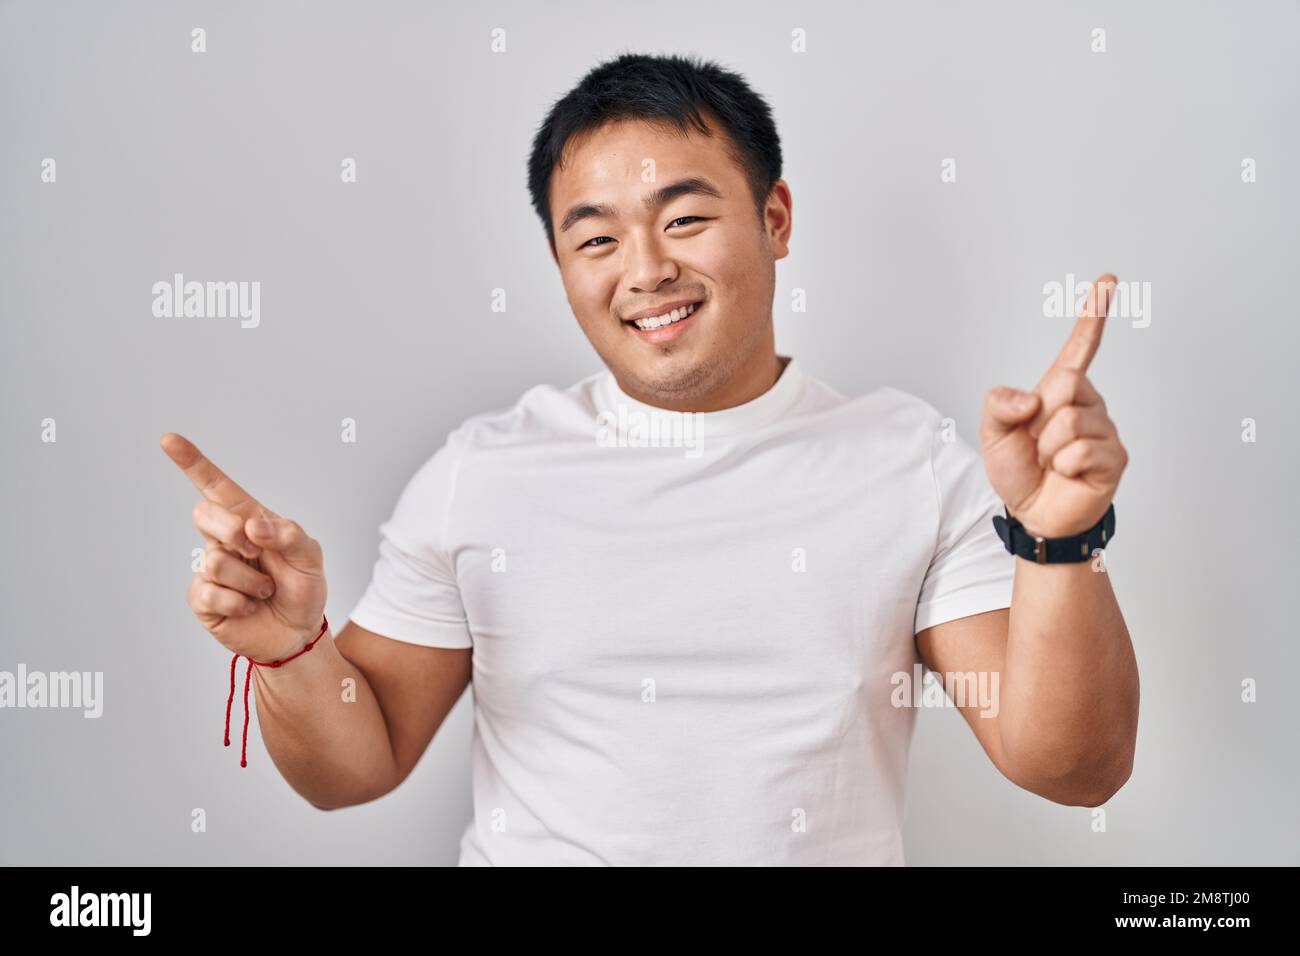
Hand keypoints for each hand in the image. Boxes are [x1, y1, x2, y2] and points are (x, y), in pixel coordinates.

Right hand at [161, 433, 327, 660]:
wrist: (298, 633)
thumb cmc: (302, 588)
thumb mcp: (310, 557)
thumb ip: (288, 534)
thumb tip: (253, 525)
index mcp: (249, 520)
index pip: (216, 487)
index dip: (192, 463)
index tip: (169, 440)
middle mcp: (224, 540)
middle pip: (205, 514)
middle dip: (232, 530)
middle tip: (257, 550)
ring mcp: (210, 569)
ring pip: (214, 560)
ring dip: (251, 580)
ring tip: (266, 590)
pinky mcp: (202, 599)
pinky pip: (210, 592)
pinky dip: (239, 602)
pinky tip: (250, 607)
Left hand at [980, 273, 1128, 538]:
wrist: (1034, 514)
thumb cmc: (1019, 471)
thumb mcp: (993, 434)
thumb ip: (999, 405)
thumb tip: (1031, 399)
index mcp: (1058, 391)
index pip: (1079, 348)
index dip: (1093, 315)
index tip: (1107, 282)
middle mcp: (1087, 403)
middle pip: (1067, 383)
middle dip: (1041, 418)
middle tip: (1038, 444)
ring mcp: (1104, 429)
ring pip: (1070, 421)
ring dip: (1048, 449)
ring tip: (1051, 463)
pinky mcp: (1114, 456)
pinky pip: (1082, 450)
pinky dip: (1064, 466)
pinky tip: (1067, 474)